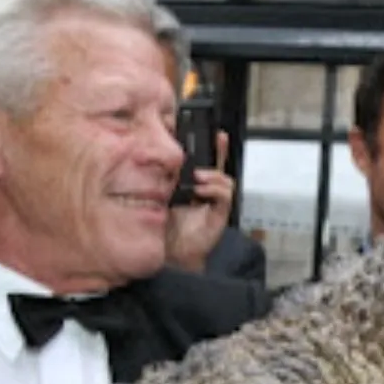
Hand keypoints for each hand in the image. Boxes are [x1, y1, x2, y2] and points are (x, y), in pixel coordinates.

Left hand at [166, 131, 234, 272]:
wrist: (174, 252)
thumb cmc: (169, 224)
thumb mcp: (164, 195)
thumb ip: (165, 178)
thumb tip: (158, 157)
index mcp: (194, 183)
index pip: (204, 159)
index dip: (210, 144)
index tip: (210, 131)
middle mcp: (207, 189)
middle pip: (219, 164)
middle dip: (219, 149)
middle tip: (217, 138)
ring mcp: (215, 201)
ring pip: (224, 179)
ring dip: (212, 175)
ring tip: (198, 176)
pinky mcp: (220, 213)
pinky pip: (225, 196)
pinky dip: (214, 190)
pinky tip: (201, 190)